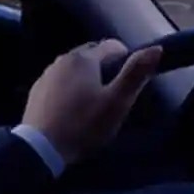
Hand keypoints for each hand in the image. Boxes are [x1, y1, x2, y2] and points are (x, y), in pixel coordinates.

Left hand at [21, 40, 162, 163]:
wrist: (41, 148)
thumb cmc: (84, 123)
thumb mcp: (117, 101)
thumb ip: (136, 73)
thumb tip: (157, 48)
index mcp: (84, 58)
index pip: (113, 45)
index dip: (127, 59)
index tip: (132, 80)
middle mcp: (63, 59)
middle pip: (93, 55)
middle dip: (107, 67)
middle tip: (115, 93)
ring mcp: (46, 74)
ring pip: (75, 68)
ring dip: (87, 78)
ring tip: (95, 102)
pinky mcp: (37, 90)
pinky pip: (60, 81)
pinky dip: (70, 88)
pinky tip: (73, 108)